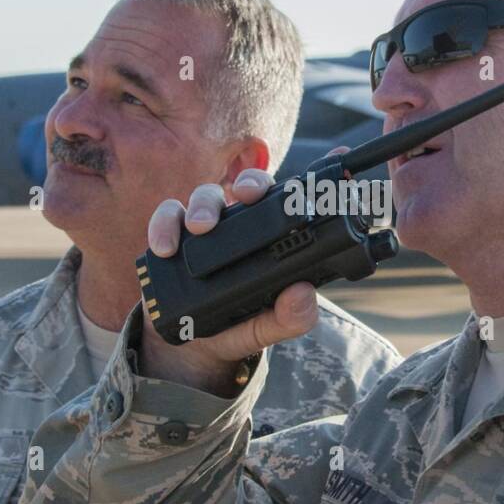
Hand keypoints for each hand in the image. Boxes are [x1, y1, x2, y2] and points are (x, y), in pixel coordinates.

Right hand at [138, 168, 318, 394]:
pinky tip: (165, 247)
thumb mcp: (265, 329)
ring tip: (200, 227)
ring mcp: (207, 226)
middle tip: (249, 195)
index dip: (315, 176)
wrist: (189, 349)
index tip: (340, 154)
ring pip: (205, 195)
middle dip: (250, 183)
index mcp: (273, 238)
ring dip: (203, 205)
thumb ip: (288, 318)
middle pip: (249, 186)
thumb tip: (303, 295)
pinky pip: (167, 217)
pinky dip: (164, 226)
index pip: (296, 202)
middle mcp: (242, 225)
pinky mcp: (174, 234)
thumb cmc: (236, 327)